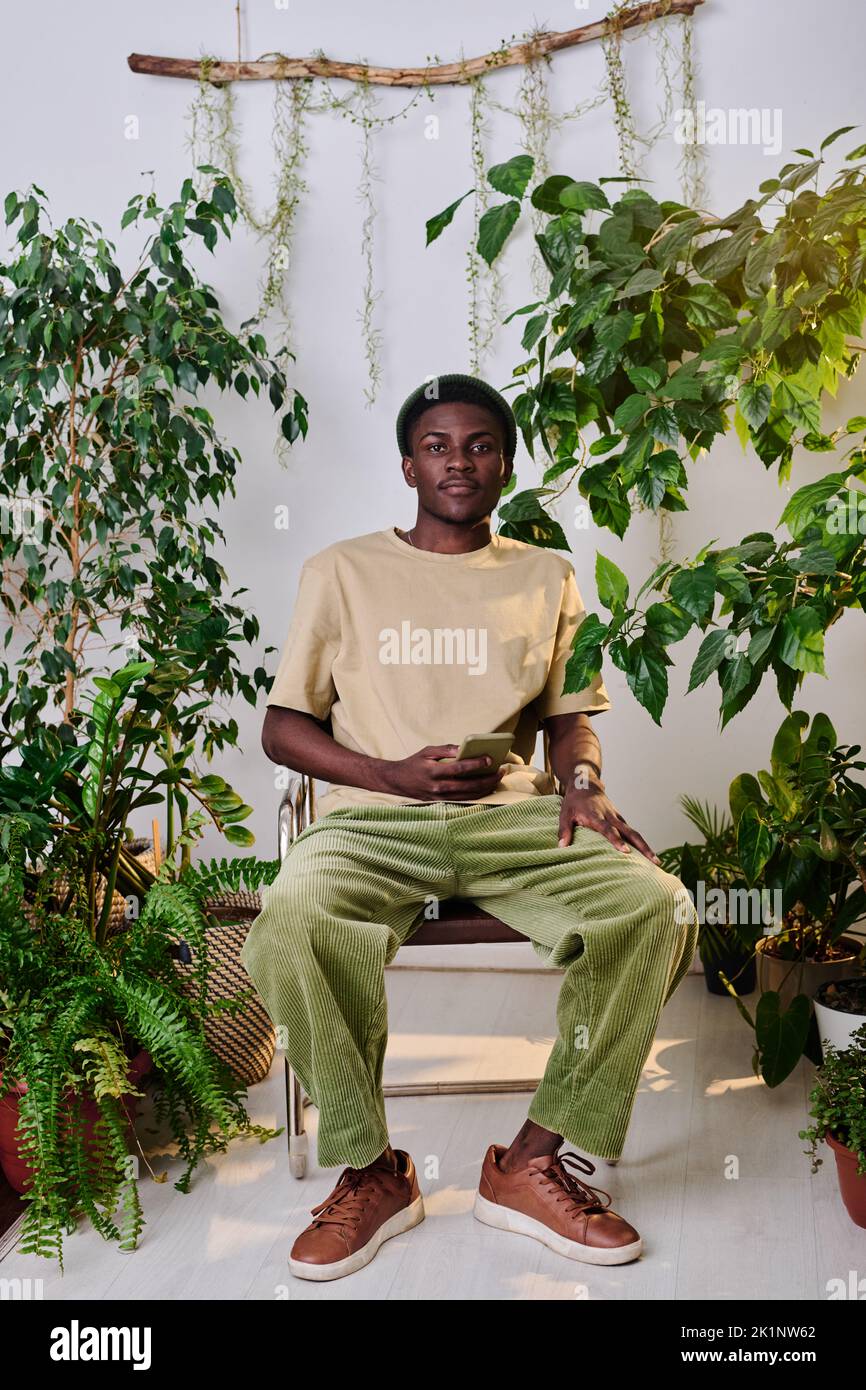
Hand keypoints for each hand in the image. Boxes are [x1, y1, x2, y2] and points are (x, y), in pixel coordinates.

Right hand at [380, 744, 504, 800]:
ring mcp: (440, 797)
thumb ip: (445, 749)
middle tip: (501, 771)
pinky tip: (486, 788)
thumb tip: (464, 749)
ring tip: (497, 779)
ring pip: (469, 796)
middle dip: (487, 779)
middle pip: (468, 785)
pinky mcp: (441, 803)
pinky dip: (477, 795)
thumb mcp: (427, 751)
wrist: (397, 782)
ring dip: (485, 788)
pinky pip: (463, 800)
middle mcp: (438, 787)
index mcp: (434, 772)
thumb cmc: (413, 764)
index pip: (459, 768)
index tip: (490, 758)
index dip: (476, 763)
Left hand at [558, 780, 659, 863]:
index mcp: (596, 815)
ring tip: (657, 862)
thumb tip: (562, 847)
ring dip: (646, 847)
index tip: (625, 851)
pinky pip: (632, 832)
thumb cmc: (574, 801)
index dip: (616, 840)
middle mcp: (611, 817)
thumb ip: (564, 830)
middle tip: (654, 861)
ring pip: (634, 833)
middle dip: (643, 847)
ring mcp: (618, 818)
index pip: (608, 829)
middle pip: (630, 833)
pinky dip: (640, 843)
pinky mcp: (620, 820)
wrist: (586, 784)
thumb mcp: (565, 813)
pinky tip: (647, 855)